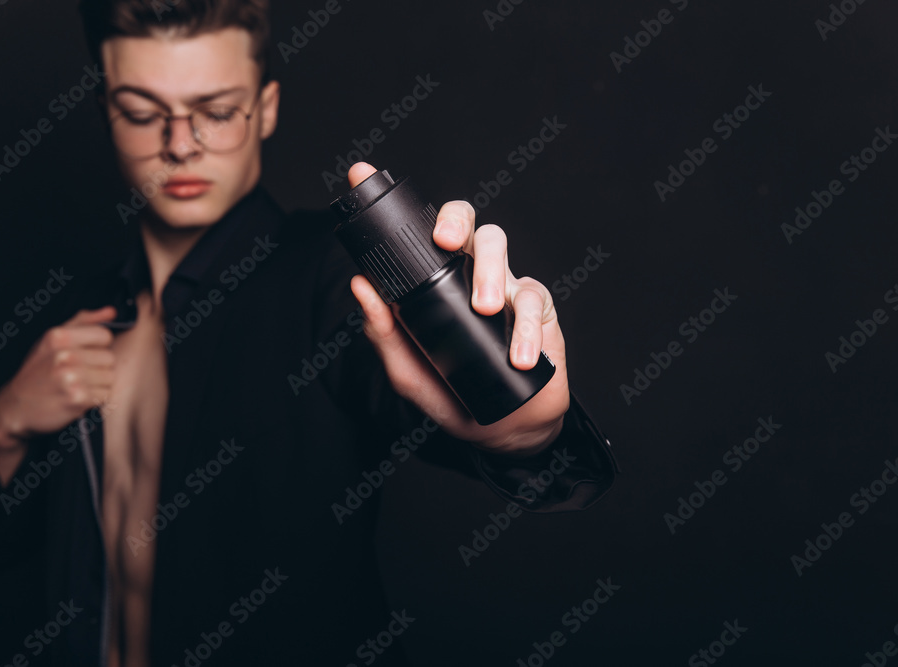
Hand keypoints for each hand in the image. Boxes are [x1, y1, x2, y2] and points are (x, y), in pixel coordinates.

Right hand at [0, 306, 117, 454]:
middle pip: (109, 358)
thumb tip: (112, 312)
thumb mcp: (53, 340)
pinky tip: (77, 397)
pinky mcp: (78, 398)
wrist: (16, 406)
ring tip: (77, 385)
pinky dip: (95, 399)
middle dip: (97, 367)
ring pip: (110, 377)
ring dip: (98, 384)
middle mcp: (65, 355)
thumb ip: (84, 322)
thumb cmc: (38, 370)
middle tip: (77, 373)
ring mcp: (71, 377)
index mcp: (59, 337)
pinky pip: (105, 394)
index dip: (98, 346)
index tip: (83, 354)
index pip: (104, 335)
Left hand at [346, 163, 569, 455]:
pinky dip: (524, 325)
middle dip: (454, 219)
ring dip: (488, 272)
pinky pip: (532, 297)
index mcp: (434, 282)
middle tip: (444, 241)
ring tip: (483, 308)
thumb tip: (360, 286)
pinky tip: (518, 355)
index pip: (417, 236)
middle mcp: (466, 274)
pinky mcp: (536, 307)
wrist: (505, 429)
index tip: (362, 177)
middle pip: (464, 222)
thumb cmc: (453, 395)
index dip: (393, 205)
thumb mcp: (408, 371)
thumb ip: (384, 333)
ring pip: (497, 245)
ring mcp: (502, 285)